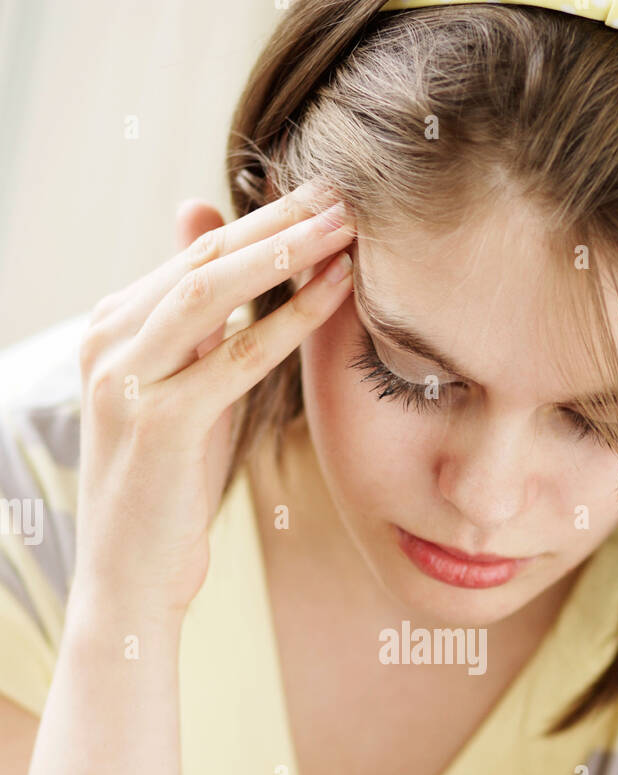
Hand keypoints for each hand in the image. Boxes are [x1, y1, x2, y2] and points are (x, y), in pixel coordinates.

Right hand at [72, 181, 355, 619]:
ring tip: (347, 223)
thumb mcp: (185, 397)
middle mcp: (109, 344)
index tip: (324, 197)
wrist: (132, 578)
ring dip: (286, 250)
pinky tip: (335, 292)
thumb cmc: (167, 491)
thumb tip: (213, 241)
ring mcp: (128, 382)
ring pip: (212, 290)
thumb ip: (200, 327)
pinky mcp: (161, 423)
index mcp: (112, 330)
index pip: (196, 255)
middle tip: (345, 190)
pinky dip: (290, 319)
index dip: (264, 220)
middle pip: (204, 257)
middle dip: (280, 219)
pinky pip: (236, 356)